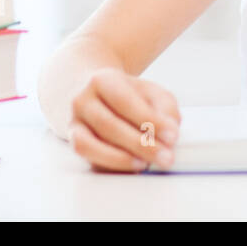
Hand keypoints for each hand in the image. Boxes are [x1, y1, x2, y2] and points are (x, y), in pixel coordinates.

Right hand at [67, 67, 181, 172]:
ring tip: (146, 164)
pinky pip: (87, 157)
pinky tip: (131, 166)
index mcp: (102, 80)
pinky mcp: (73, 142)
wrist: (91, 92)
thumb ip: (165, 107)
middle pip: (108, 125)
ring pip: (90, 144)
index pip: (125, 101)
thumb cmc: (127, 94)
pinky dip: (109, 164)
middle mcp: (82, 100)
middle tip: (166, 157)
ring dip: (121, 158)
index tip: (173, 135)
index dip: (149, 120)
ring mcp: (74, 123)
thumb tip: (170, 131)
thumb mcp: (150, 91)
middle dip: (140, 144)